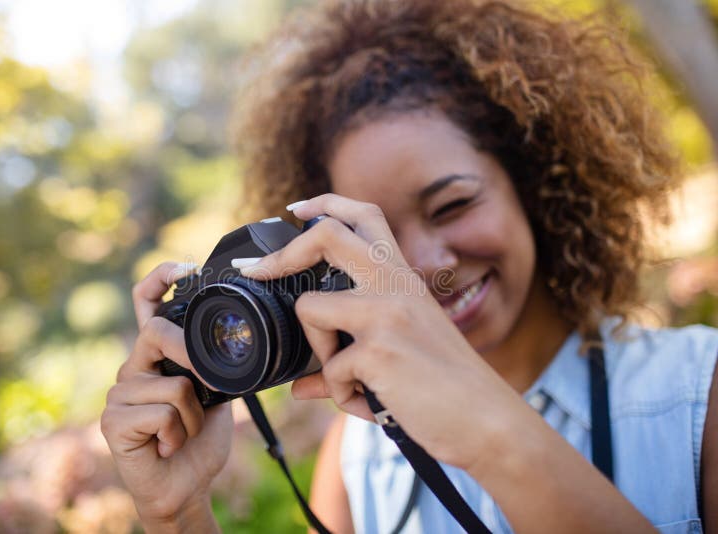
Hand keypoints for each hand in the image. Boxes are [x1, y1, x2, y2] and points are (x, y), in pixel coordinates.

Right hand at [101, 262, 231, 530]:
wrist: (186, 486)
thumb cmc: (197, 439)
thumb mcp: (214, 393)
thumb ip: (211, 364)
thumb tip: (236, 340)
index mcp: (153, 356)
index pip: (144, 305)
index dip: (159, 279)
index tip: (183, 267)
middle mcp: (131, 368)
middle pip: (157, 335)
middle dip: (189, 358)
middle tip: (204, 390)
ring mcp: (118, 394)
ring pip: (172, 385)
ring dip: (192, 416)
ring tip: (181, 433)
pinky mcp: (113, 422)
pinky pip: (162, 413)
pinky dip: (178, 434)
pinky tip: (166, 446)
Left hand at [238, 195, 529, 471]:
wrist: (489, 421)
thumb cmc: (446, 388)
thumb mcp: (403, 353)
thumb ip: (351, 356)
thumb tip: (302, 386)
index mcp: (403, 278)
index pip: (364, 216)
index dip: (325, 204)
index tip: (296, 210)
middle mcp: (395, 285)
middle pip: (327, 236)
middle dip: (282, 253)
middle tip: (258, 270)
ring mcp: (386, 314)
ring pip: (310, 310)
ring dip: (320, 354)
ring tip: (350, 380)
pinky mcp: (379, 351)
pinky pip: (329, 372)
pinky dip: (343, 396)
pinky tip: (372, 405)